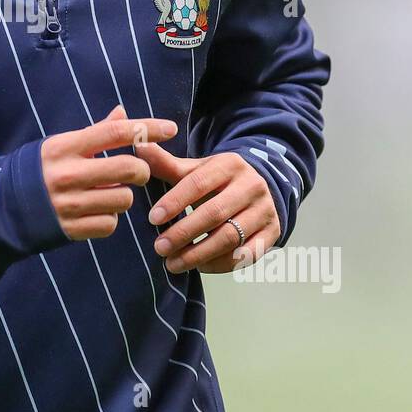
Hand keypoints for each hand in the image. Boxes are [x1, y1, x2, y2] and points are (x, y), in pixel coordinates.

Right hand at [41, 105, 178, 241]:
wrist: (2, 209)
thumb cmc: (37, 171)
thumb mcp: (60, 145)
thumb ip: (94, 133)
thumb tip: (122, 113)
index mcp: (65, 147)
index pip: (114, 132)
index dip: (147, 128)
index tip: (170, 128)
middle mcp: (68, 174)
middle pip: (129, 168)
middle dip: (141, 170)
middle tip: (137, 172)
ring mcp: (69, 203)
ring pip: (124, 199)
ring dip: (123, 196)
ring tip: (106, 194)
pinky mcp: (71, 228)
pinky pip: (111, 223)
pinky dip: (110, 218)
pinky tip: (95, 212)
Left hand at [133, 143, 280, 273]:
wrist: (260, 188)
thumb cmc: (216, 182)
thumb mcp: (195, 169)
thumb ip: (166, 163)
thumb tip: (138, 145)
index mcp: (229, 165)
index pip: (198, 183)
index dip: (175, 201)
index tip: (153, 219)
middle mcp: (251, 185)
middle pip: (215, 213)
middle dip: (184, 233)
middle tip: (159, 248)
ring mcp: (264, 210)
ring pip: (230, 237)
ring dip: (198, 254)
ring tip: (172, 263)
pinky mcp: (273, 233)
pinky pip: (246, 254)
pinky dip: (220, 264)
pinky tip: (199, 266)